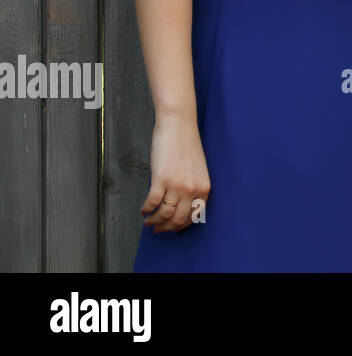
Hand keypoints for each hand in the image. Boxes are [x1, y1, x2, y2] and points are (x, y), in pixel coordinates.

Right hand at [140, 113, 210, 233]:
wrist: (179, 126)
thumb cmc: (186, 146)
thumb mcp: (197, 170)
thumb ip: (193, 188)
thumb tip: (181, 206)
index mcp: (204, 187)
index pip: (194, 216)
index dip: (181, 225)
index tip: (173, 228)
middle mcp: (193, 189)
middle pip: (178, 219)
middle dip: (166, 227)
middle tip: (157, 229)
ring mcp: (177, 185)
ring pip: (164, 215)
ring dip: (154, 221)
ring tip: (148, 221)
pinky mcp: (161, 179)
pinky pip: (152, 203)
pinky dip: (146, 210)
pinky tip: (144, 210)